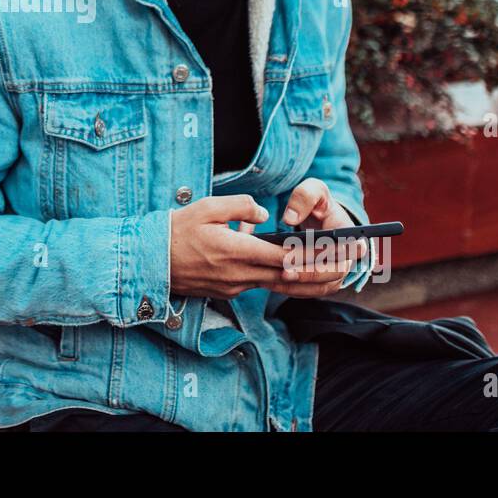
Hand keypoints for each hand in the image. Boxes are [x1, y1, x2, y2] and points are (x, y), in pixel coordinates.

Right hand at [168, 194, 357, 300]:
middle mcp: (239, 275)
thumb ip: (240, 207)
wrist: (148, 262)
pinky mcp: (228, 291)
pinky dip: (286, 282)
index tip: (338, 254)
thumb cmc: (175, 231)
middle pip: (290, 279)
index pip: (286, 258)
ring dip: (309, 283)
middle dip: (323, 275)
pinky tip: (299, 275)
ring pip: (279, 287)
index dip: (315, 258)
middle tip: (349, 268)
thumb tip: (263, 213)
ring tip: (336, 277)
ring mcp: (234, 287)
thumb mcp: (206, 207)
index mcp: (236, 251)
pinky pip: (263, 286)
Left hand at [270, 178, 368, 296]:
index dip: (333, 256)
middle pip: (332, 273)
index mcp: (352, 236)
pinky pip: (308, 291)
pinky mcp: (322, 284)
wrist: (319, 218)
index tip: (311, 255)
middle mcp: (349, 259)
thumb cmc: (318, 204)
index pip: (350, 250)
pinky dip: (289, 289)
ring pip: (319, 287)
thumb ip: (304, 197)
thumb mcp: (314, 191)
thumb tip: (290, 218)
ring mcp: (336, 274)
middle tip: (284, 272)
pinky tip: (268, 283)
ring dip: (295, 286)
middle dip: (308, 274)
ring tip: (269, 280)